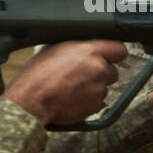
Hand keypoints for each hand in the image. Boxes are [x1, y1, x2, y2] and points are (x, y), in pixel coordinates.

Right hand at [4, 40, 127, 125]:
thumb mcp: (56, 48)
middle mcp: (98, 69)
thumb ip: (77, 47)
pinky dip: (88, 100)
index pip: (119, 49)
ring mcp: (98, 89)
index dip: (114, 53)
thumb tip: (84, 47)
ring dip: (94, 87)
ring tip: (73, 87)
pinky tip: (73, 97)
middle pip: (113, 70)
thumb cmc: (38, 75)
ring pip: (104, 87)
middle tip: (83, 74)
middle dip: (101, 73)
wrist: (32, 100)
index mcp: (90, 51)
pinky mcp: (95, 106)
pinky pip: (98, 101)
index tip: (111, 56)